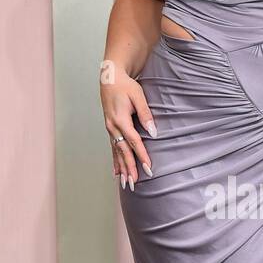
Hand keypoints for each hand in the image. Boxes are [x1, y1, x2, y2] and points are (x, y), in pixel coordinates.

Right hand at [100, 62, 155, 187]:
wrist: (110, 79)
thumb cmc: (126, 86)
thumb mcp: (138, 97)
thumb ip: (146, 114)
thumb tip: (153, 132)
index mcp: (120, 120)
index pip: (134, 142)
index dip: (142, 156)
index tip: (148, 169)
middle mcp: (113, 127)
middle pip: (123, 152)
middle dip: (130, 169)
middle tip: (135, 184)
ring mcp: (110, 129)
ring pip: (116, 153)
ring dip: (122, 169)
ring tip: (126, 184)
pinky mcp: (110, 129)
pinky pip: (112, 149)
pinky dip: (115, 162)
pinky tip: (116, 173)